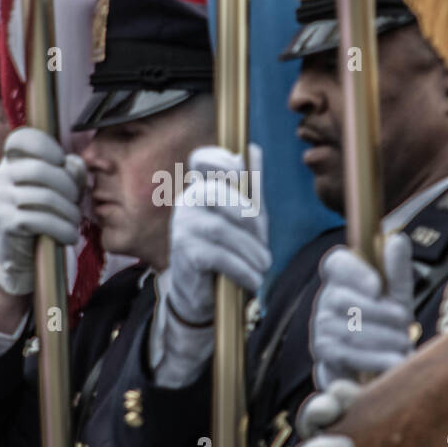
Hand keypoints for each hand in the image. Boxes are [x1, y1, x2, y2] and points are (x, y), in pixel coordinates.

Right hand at [0, 127, 86, 296]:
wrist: (21, 259)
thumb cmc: (43, 218)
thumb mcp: (59, 191)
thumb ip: (70, 172)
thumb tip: (74, 163)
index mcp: (11, 163)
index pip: (21, 138)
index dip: (46, 146)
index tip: (60, 161)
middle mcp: (0, 177)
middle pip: (41, 169)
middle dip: (68, 187)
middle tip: (76, 203)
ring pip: (45, 197)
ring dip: (69, 212)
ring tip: (74, 223)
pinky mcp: (5, 223)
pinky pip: (42, 220)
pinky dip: (63, 229)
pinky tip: (69, 237)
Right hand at [160, 145, 269, 327]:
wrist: (202, 296)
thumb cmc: (227, 251)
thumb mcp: (244, 219)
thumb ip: (250, 187)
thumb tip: (254, 150)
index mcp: (200, 188)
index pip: (201, 159)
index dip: (220, 158)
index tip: (240, 170)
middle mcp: (186, 203)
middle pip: (217, 193)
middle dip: (248, 218)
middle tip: (264, 245)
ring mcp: (182, 227)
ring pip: (221, 228)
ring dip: (250, 251)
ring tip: (263, 267)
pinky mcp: (184, 252)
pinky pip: (218, 255)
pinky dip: (242, 269)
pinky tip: (253, 280)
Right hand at [311, 232, 412, 389]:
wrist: (380, 360)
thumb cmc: (388, 320)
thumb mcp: (398, 295)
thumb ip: (397, 269)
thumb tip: (397, 240)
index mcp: (343, 277)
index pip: (336, 263)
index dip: (354, 272)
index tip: (377, 286)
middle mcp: (326, 300)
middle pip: (340, 299)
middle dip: (378, 311)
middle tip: (405, 320)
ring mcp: (322, 327)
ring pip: (346, 328)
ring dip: (381, 336)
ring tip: (405, 342)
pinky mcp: (326, 354)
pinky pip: (346, 354)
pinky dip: (374, 358)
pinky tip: (395, 361)